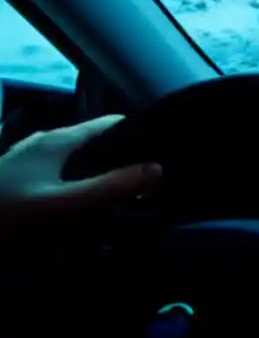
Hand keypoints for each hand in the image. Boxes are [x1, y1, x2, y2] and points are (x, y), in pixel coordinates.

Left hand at [0, 114, 161, 230]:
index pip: (111, 123)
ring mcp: (29, 164)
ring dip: (99, 178)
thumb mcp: (62, 204)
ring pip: (78, 164)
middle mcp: (44, 145)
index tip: (164, 155)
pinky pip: (61, 180)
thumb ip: (110, 187)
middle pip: (96, 145)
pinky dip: (78, 190)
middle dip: (122, 161)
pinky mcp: (19, 183)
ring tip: (121, 202)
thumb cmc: (6, 214)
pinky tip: (82, 214)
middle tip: (147, 186)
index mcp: (58, 141)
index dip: (140, 135)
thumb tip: (156, 170)